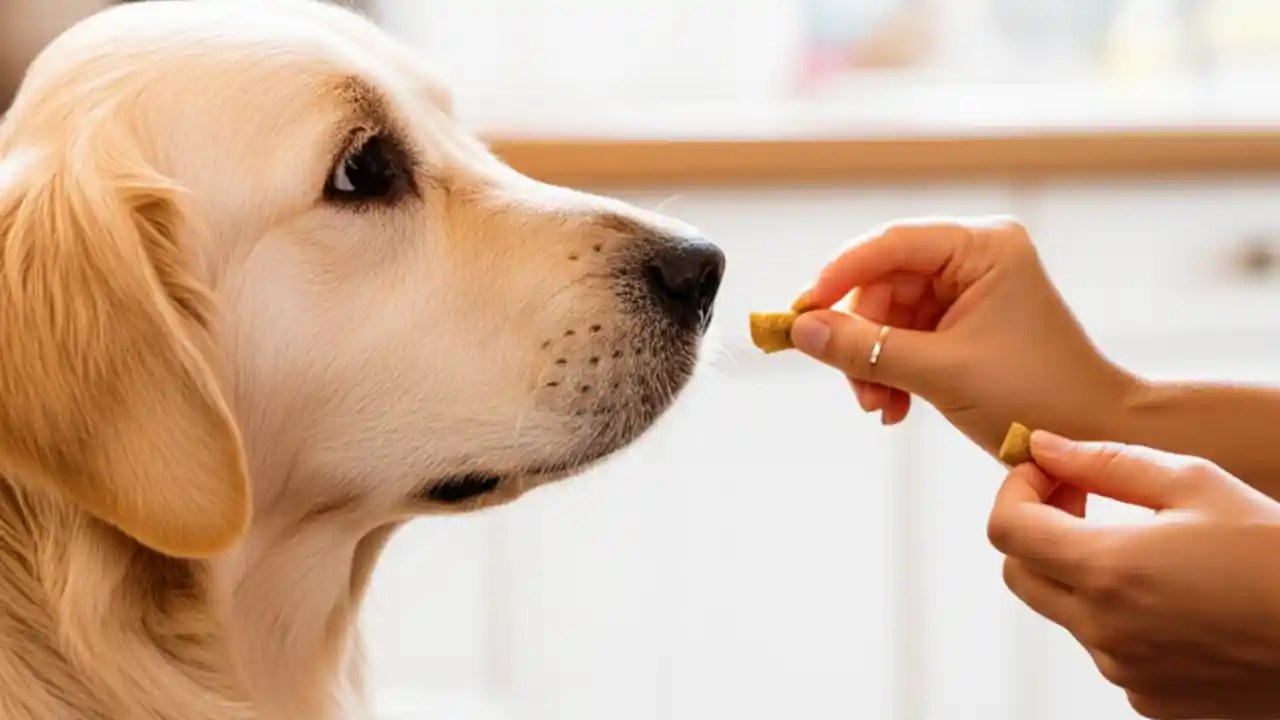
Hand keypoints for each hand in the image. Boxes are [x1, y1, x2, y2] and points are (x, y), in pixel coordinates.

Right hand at [790, 217, 1135, 454]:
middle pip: (884, 283)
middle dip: (862, 338)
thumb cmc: (1035, 397)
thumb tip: (800, 331)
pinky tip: (896, 407)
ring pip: (889, 314)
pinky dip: (893, 369)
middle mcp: (977, 255)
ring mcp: (971, 287)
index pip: (890, 244)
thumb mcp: (939, 373)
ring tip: (880, 407)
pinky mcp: (966, 319)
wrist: (1092, 434)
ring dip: (875, 362)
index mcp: (984, 246)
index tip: (801, 314)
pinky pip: (907, 334)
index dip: (838, 278)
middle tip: (857, 387)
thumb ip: (865, 348)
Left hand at [990, 431, 1279, 718]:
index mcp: (1108, 571)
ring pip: (1064, 610)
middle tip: (1083, 498)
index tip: (1050, 470)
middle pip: (1019, 572)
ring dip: (1081, 571)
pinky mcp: (1150, 700)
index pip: (1006, 528)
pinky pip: (1105, 647)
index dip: (1017, 489)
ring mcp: (1124, 672)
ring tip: (1147, 545)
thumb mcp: (1198, 485)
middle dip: (1037, 528)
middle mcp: (1103, 630)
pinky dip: (1116, 614)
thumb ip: (1106, 462)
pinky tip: (1173, 594)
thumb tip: (1042, 445)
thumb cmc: (1278, 553)